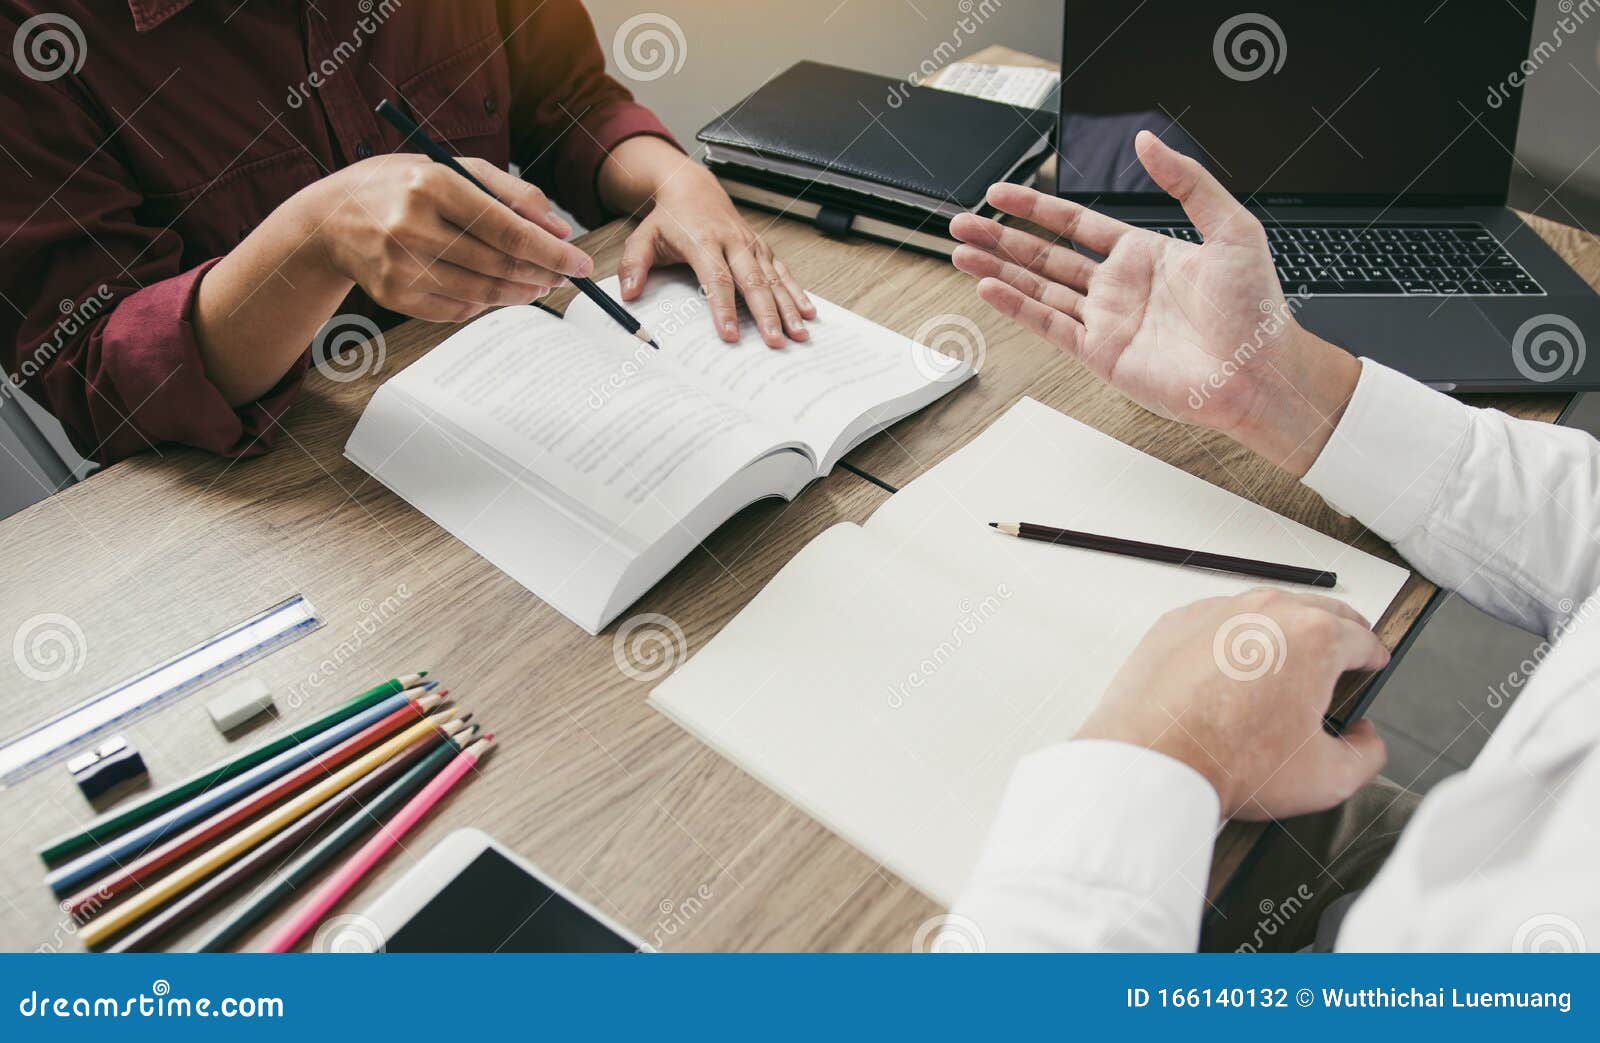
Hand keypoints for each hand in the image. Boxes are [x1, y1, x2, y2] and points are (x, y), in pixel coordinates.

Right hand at [296, 154, 593, 322]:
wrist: (331, 219)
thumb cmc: (402, 188)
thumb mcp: (452, 170)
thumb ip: (511, 192)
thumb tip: (559, 229)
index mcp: (430, 185)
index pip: (507, 228)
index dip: (552, 250)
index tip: (582, 262)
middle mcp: (412, 227)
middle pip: (499, 263)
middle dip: (543, 273)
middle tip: (567, 275)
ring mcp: (401, 266)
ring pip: (484, 291)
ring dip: (522, 292)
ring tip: (540, 284)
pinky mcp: (395, 297)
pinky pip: (459, 308)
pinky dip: (487, 302)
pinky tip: (498, 290)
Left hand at [617, 165, 814, 347]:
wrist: (694, 187)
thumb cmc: (670, 218)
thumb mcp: (644, 236)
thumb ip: (634, 263)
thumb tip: (629, 293)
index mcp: (703, 240)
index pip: (716, 279)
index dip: (724, 308)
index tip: (730, 335)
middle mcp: (733, 241)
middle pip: (753, 281)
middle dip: (766, 314)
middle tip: (775, 341)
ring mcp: (751, 244)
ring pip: (773, 278)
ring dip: (788, 307)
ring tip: (799, 334)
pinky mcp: (762, 247)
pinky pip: (783, 271)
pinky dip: (797, 292)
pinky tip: (809, 312)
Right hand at [950, 131, 1360, 475]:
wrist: (1260, 372)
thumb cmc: (1257, 309)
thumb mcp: (1231, 227)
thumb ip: (1187, 181)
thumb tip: (1149, 141)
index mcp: (1144, 254)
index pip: (1075, 224)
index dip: (1035, 207)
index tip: (1001, 192)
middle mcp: (1118, 287)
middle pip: (1044, 255)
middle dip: (1001, 238)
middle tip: (964, 222)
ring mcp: (1106, 321)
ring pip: (1038, 289)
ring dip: (998, 270)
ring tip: (961, 251)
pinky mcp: (1101, 354)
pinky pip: (1049, 325)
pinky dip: (1016, 308)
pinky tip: (988, 288)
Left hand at [1076, 589, 1389, 819]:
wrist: (1152, 759)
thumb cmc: (1227, 762)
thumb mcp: (1326, 777)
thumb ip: (1366, 755)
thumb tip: (1365, 739)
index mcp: (1314, 637)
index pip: (1364, 639)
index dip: (1374, 659)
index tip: (1371, 666)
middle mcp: (1268, 611)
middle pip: (1321, 612)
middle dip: (1338, 635)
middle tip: (1340, 659)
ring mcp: (1219, 610)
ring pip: (1268, 611)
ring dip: (1285, 632)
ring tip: (1287, 668)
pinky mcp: (1180, 621)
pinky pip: (1219, 621)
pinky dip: (1232, 640)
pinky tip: (1232, 673)